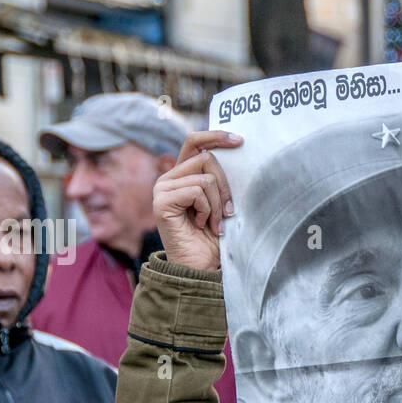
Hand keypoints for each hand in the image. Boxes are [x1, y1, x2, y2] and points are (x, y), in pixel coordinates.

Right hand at [153, 130, 242, 271]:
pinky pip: (196, 192)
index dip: (215, 136)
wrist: (202, 266)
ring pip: (204, 177)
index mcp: (183, 174)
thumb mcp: (222, 201)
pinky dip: (207, 210)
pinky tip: (202, 225)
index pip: (195, 141)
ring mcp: (162, 189)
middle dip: (225, 186)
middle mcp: (169, 178)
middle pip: (206, 158)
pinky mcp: (162, 202)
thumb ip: (220, 178)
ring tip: (215, 224)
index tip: (239, 141)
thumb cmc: (215, 237)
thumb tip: (237, 150)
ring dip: (218, 204)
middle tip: (228, 212)